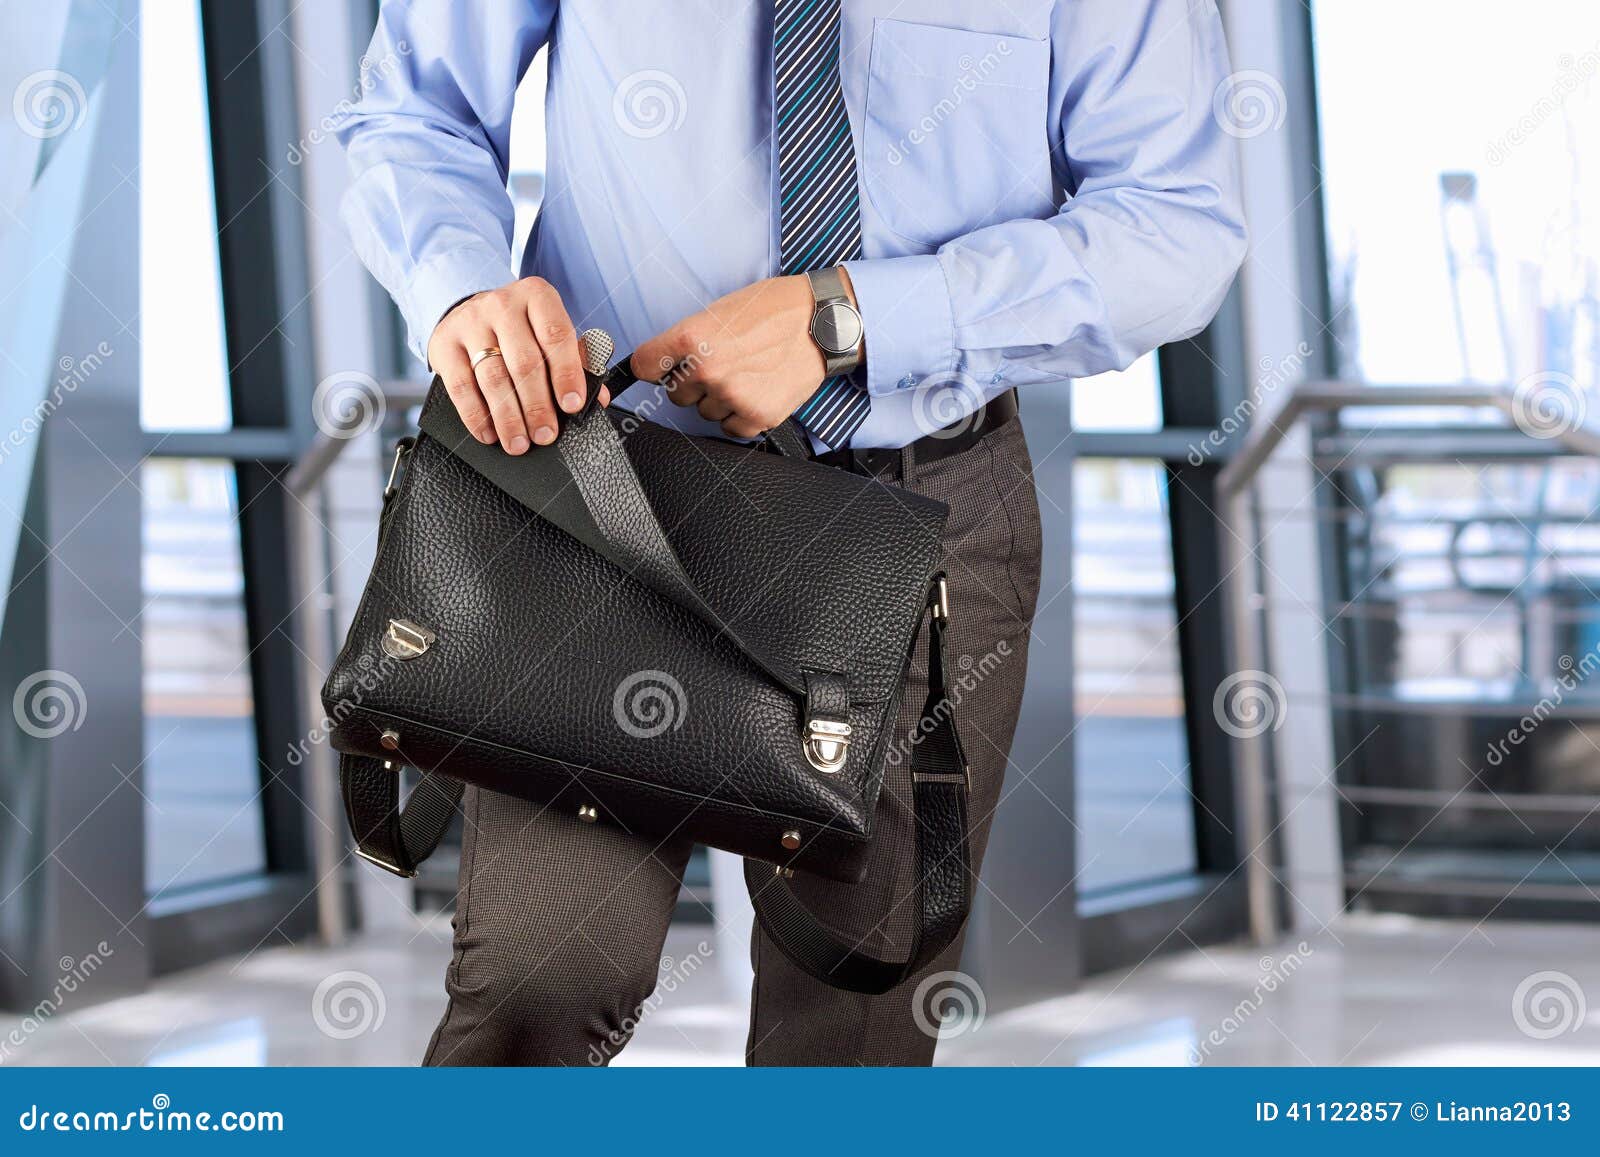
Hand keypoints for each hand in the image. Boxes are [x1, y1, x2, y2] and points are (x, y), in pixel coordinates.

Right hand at [426, 276, 607, 454]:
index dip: (566, 374)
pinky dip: (476, 416)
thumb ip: (576, 360)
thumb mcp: (549, 332)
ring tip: (519, 442)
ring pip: (493, 378)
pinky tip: (489, 433)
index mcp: (537, 296)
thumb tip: (596, 397)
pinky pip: (461, 387)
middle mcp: (502, 304)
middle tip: (545, 434)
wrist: (471, 311)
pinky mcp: (445, 345)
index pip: (556, 335)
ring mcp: (470, 323)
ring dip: (508, 418)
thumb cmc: (522, 327)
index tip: (572, 406)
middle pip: (524, 362)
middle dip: (537, 406)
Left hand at [631, 271, 855, 438]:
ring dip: (719, 399)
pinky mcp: (757, 415)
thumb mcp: (719, 310)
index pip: (644, 366)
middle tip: (721, 365)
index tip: (658, 367)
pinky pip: (731, 428)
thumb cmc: (773, 309)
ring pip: (704, 412)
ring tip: (746, 374)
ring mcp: (732, 395)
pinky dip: (740, 415)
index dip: (653, 365)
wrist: (821, 322)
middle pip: (675, 394)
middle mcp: (708, 369)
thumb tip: (665, 361)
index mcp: (691, 337)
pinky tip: (756, 391)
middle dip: (692, 383)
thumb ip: (688, 339)